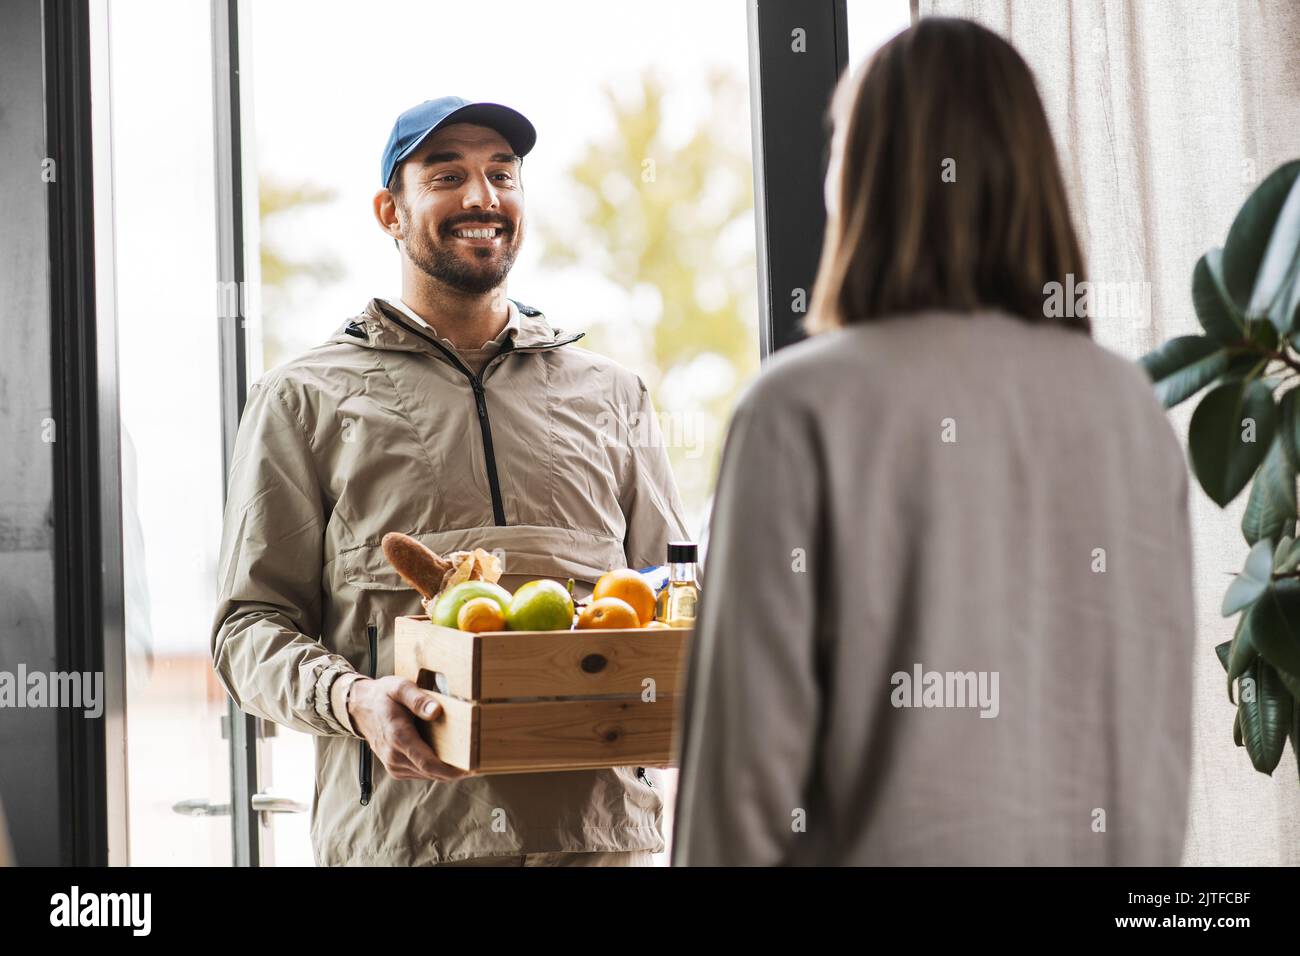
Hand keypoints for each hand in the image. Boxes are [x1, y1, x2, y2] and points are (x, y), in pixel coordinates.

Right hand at [347, 676, 470, 781]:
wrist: (360, 708)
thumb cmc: (383, 695)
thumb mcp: (399, 687)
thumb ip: (417, 699)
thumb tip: (436, 712)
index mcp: (398, 737)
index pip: (429, 763)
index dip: (454, 770)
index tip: (475, 767)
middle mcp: (395, 757)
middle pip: (433, 772)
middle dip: (458, 770)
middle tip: (482, 761)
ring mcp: (394, 765)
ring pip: (429, 774)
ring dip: (449, 770)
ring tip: (471, 758)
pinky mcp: (396, 769)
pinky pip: (422, 772)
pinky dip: (437, 768)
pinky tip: (451, 756)